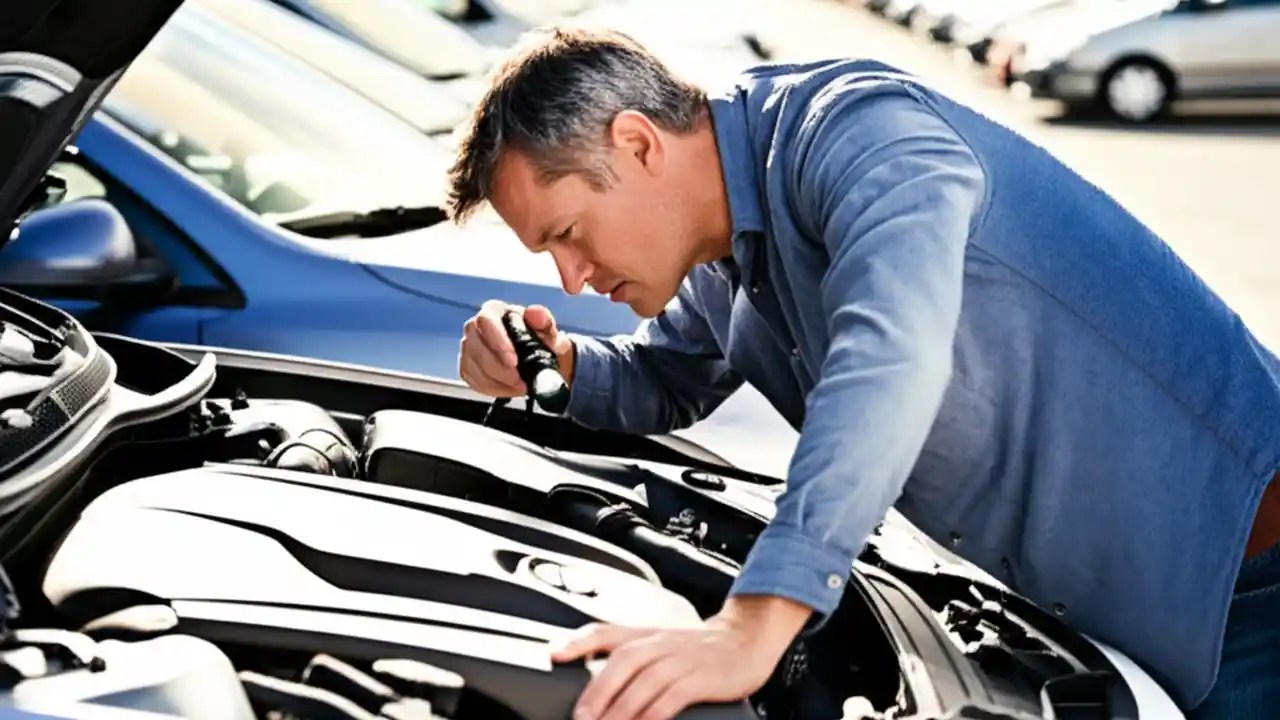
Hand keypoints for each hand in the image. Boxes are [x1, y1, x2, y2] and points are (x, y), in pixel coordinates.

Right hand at [458, 300, 574, 396]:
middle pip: (476, 347)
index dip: (498, 342)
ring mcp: (468, 347)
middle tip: (518, 381)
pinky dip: (492, 389)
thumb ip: (544, 320)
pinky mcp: (467, 366)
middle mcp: (475, 327)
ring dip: (496, 382)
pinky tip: (509, 390)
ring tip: (520, 387)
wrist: (535, 355)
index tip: (514, 361)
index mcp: (493, 311)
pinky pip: (473, 380)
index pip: (487, 320)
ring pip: (472, 367)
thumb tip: (536, 314)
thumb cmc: (537, 338)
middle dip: (498, 369)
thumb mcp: (546, 328)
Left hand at [551, 596, 811, 719]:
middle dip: (598, 689)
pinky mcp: (704, 677)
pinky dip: (655, 713)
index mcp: (647, 634)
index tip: (555, 654)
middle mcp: (662, 642)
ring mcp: (683, 659)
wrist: (746, 640)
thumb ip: (631, 656)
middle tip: (582, 716)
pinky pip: (674, 696)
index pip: (607, 630)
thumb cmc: (698, 649)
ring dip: (622, 707)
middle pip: (623, 659)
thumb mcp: (662, 644)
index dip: (579, 640)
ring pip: (645, 681)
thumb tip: (594, 685)